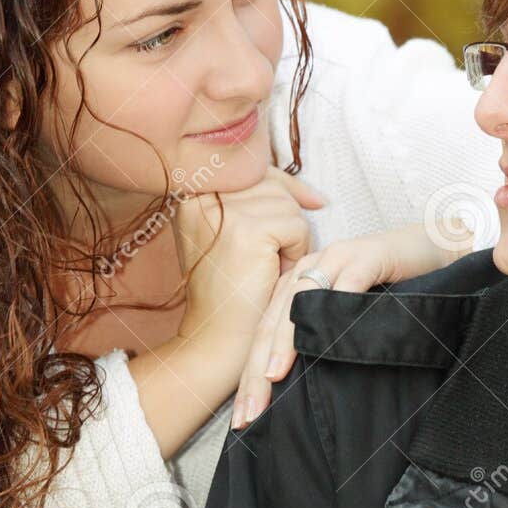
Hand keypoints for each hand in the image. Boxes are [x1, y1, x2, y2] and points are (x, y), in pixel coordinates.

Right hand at [174, 165, 327, 387]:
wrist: (216, 338)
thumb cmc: (230, 293)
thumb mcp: (235, 238)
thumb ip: (257, 207)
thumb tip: (315, 195)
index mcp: (192, 194)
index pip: (251, 169)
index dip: (285, 187)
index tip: (313, 202)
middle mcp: (200, 196)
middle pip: (271, 183)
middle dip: (286, 218)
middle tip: (275, 256)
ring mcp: (222, 212)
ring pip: (286, 205)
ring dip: (291, 238)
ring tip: (270, 267)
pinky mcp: (246, 230)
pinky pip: (294, 226)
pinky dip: (296, 252)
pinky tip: (276, 273)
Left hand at [231, 221, 472, 428]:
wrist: (434, 248)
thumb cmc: (391, 290)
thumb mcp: (346, 318)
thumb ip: (322, 342)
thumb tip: (297, 394)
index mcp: (296, 285)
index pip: (264, 334)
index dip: (250, 376)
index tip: (242, 419)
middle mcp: (308, 269)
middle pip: (272, 322)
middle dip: (256, 370)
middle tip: (247, 413)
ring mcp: (336, 259)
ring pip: (299, 302)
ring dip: (284, 341)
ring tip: (273, 376)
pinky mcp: (367, 255)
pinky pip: (346, 283)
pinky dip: (335, 310)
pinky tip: (326, 341)